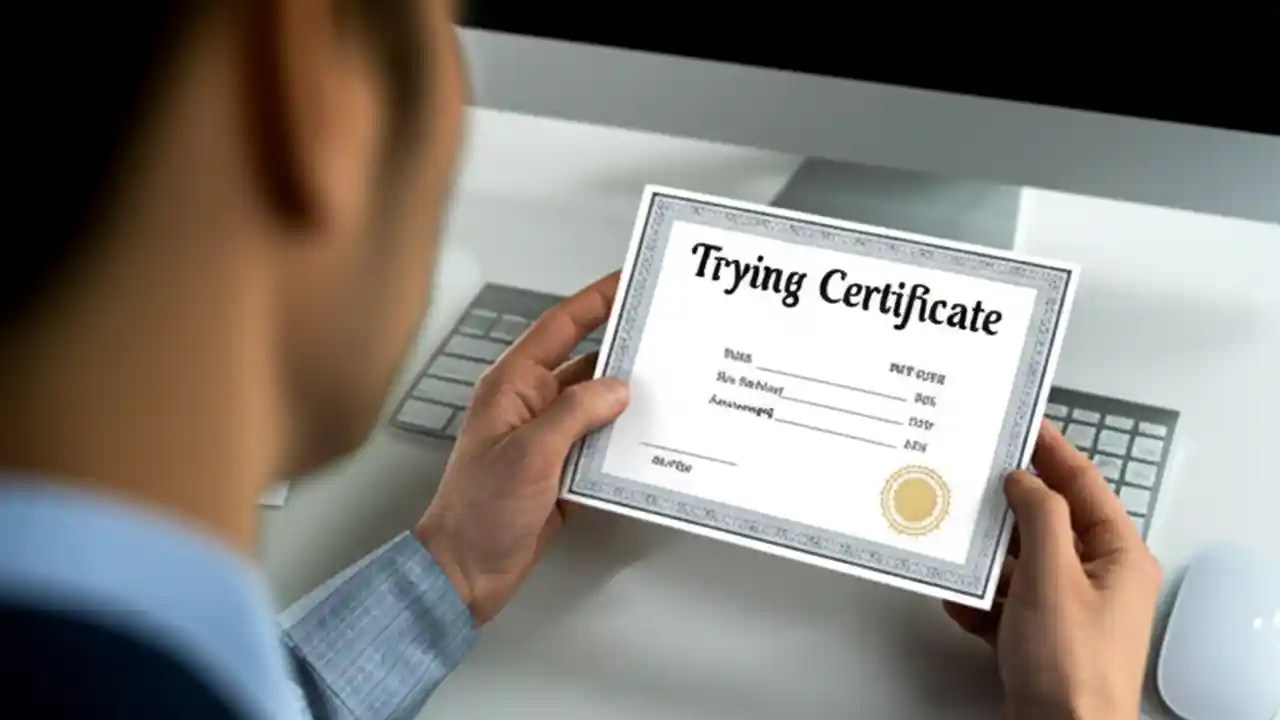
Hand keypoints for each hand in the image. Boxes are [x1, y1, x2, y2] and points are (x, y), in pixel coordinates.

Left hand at [414, 272, 628, 624]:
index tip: (627, 281)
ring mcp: (547, 437)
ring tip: (667, 387)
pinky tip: (649, 440)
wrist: (465, 571)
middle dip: (623, 349)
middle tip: (663, 335)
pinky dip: (624, 440)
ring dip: (628, 400)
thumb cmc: (477, 512)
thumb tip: (615, 388)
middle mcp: (530, 404)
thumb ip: (574, 413)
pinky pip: (600, 442)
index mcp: (511, 386)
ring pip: (598, 404)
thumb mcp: (530, 453)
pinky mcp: (562, 468)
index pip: (559, 327)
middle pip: (585, 363)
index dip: (594, 300)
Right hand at [943, 422, 1161, 719]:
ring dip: (985, 554)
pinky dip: (976, 597)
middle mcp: (1096, 579)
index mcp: (1117, 556)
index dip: (1051, 450)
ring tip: (955, 537)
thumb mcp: (1052, 577)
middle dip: (1005, 504)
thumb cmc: (1072, 669)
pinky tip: (956, 596)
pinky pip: (1001, 601)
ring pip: (1018, 561)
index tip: (1022, 423)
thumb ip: (1040, 516)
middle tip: (973, 472)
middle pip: (1046, 521)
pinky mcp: (1036, 636)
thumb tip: (1025, 479)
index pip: (1083, 484)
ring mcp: (1065, 609)